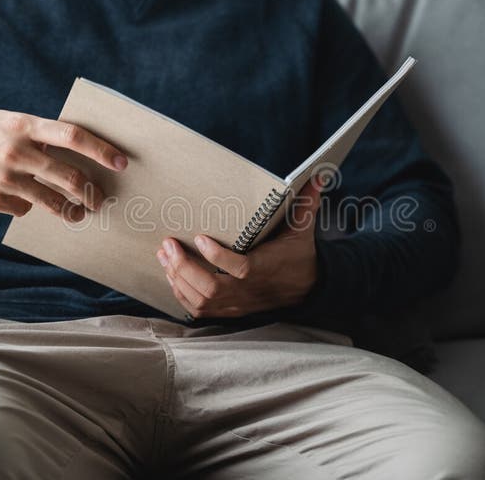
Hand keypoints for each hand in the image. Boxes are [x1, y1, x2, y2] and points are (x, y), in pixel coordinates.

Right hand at [0, 109, 126, 217]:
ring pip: (50, 201)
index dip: (101, 151)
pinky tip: (21, 199)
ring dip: (69, 210)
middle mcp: (15, 151)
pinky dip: (27, 206)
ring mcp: (2, 178)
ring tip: (77, 213)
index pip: (73, 137)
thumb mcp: (6, 120)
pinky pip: (23, 209)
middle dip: (90, 191)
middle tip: (99, 198)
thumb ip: (37, 135)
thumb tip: (73, 154)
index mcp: (22, 124)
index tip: (121, 163)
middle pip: (68, 176)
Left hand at [156, 179, 323, 318]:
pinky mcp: (230, 310)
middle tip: (168, 245)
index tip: (200, 238)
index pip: (240, 269)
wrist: (306, 290)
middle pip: (211, 288)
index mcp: (266, 268)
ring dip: (178, 279)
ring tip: (165, 255)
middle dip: (184, 267)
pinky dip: (181, 294)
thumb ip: (306, 202)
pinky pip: (200, 310)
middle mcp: (249, 290)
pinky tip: (171, 275)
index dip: (218, 257)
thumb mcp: (303, 228)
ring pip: (201, 301)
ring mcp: (238, 303)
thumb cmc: (299, 255)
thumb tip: (318, 175)